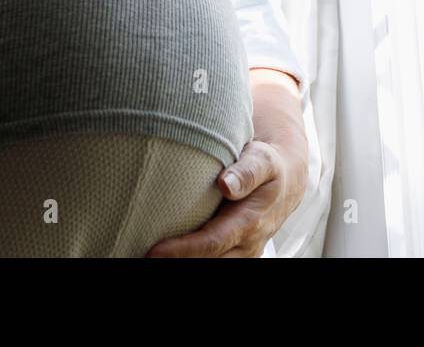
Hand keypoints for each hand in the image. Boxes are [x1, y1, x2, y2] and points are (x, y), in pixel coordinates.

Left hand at [145, 69, 308, 256]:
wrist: (285, 181)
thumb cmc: (269, 166)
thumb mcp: (263, 160)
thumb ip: (246, 171)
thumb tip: (226, 184)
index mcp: (250, 222)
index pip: (212, 243)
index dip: (182, 250)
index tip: (153, 250)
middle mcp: (246, 245)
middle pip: (206, 261)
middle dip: (174, 261)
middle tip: (138, 253)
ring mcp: (241, 254)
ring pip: (208, 264)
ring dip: (180, 261)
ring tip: (145, 254)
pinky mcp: (234, 255)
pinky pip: (212, 261)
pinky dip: (189, 258)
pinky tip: (166, 253)